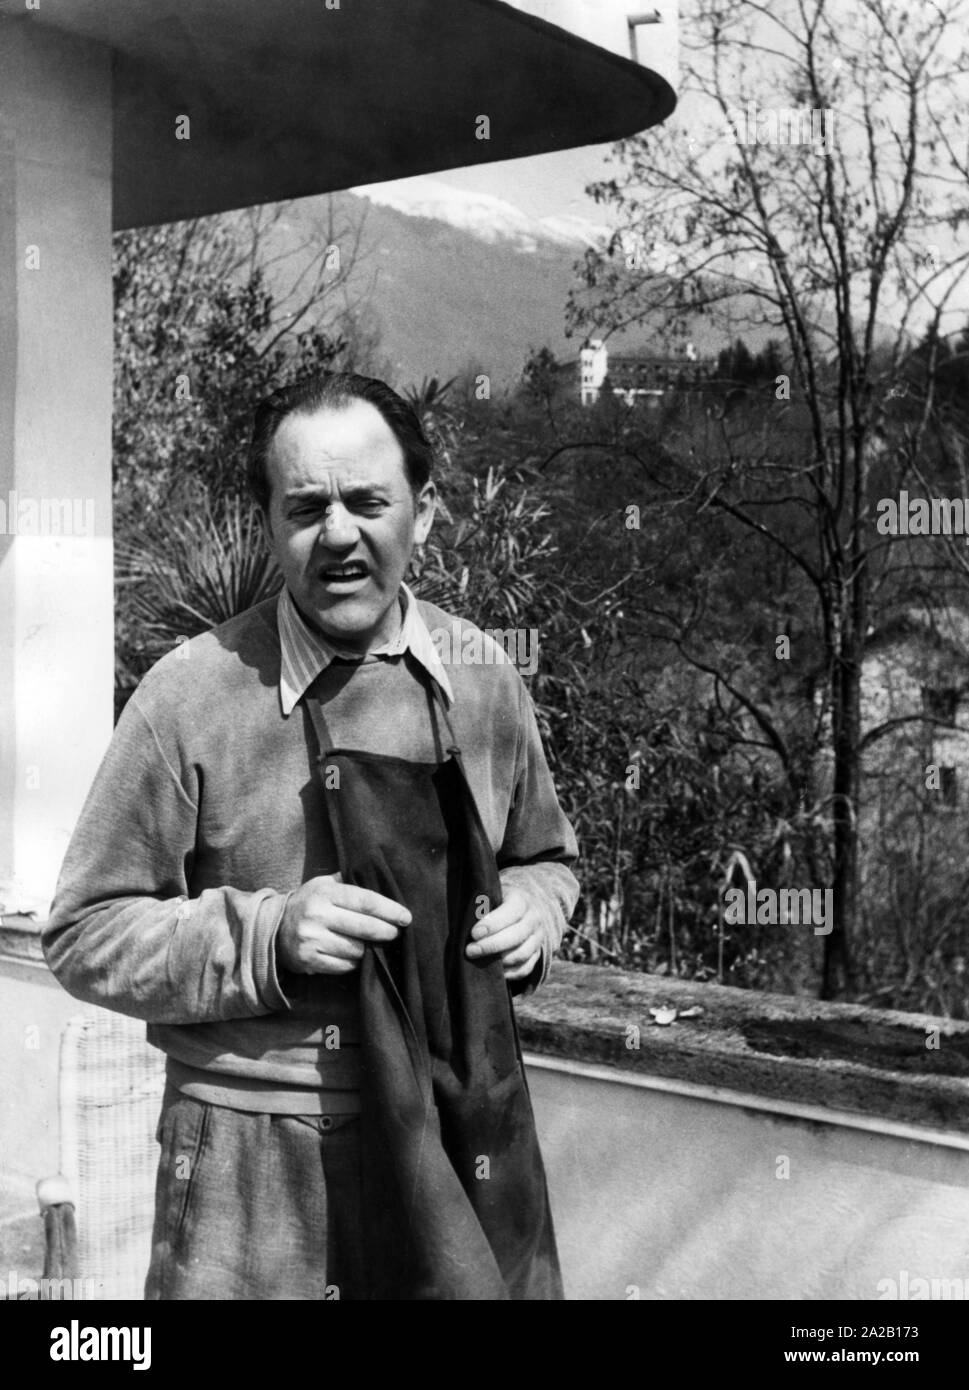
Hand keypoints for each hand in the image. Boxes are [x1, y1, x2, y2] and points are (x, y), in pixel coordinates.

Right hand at [276, 873, 410, 975]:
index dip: (389, 910)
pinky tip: (355, 955)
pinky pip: (344, 966)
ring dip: (369, 948)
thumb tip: (381, 879)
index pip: (365, 901)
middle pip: (364, 927)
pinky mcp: (309, 960)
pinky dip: (354, 962)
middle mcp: (317, 915)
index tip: (406, 917)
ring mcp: (311, 939)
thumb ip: (349, 881)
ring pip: (356, 949)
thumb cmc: (308, 903)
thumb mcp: (323, 884)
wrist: (272, 929)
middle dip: (387, 931)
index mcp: (324, 893)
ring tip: (372, 943)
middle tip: (397, 932)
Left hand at [465, 888, 542, 981]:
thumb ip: (481, 907)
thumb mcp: (490, 897)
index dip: (493, 923)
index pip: (511, 911)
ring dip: (499, 961)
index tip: (474, 933)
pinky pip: (525, 968)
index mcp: (522, 900)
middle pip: (517, 936)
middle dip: (492, 945)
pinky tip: (494, 972)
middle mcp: (533, 919)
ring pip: (522, 954)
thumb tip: (465, 922)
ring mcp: (537, 939)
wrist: (517, 911)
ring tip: (480, 961)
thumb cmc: (495, 904)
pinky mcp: (536, 955)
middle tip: (470, 950)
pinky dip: (509, 973)